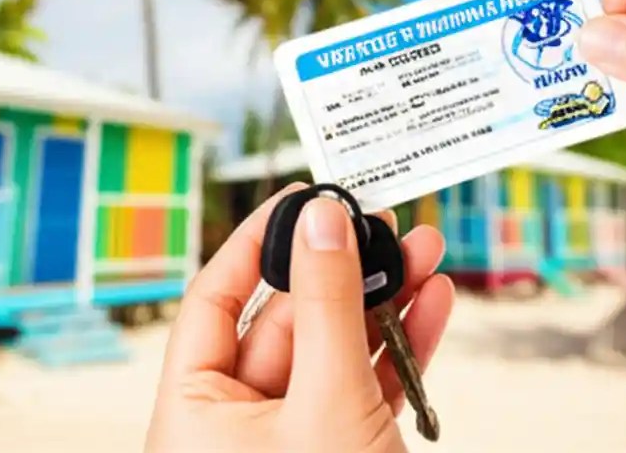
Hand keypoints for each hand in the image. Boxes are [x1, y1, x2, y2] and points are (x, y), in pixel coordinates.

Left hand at [145, 183, 454, 452]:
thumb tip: (321, 219)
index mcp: (194, 413)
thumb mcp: (326, 402)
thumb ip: (329, 306)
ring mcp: (293, 438)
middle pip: (287, 320)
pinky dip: (400, 348)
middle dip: (342, 269)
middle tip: (382, 219)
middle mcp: (236, 423)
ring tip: (424, 249)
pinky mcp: (342, 449)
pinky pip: (366, 384)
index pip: (212, 302)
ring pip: (335, 349)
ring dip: (383, 302)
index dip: (255, 244)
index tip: (298, 197)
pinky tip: (432, 303)